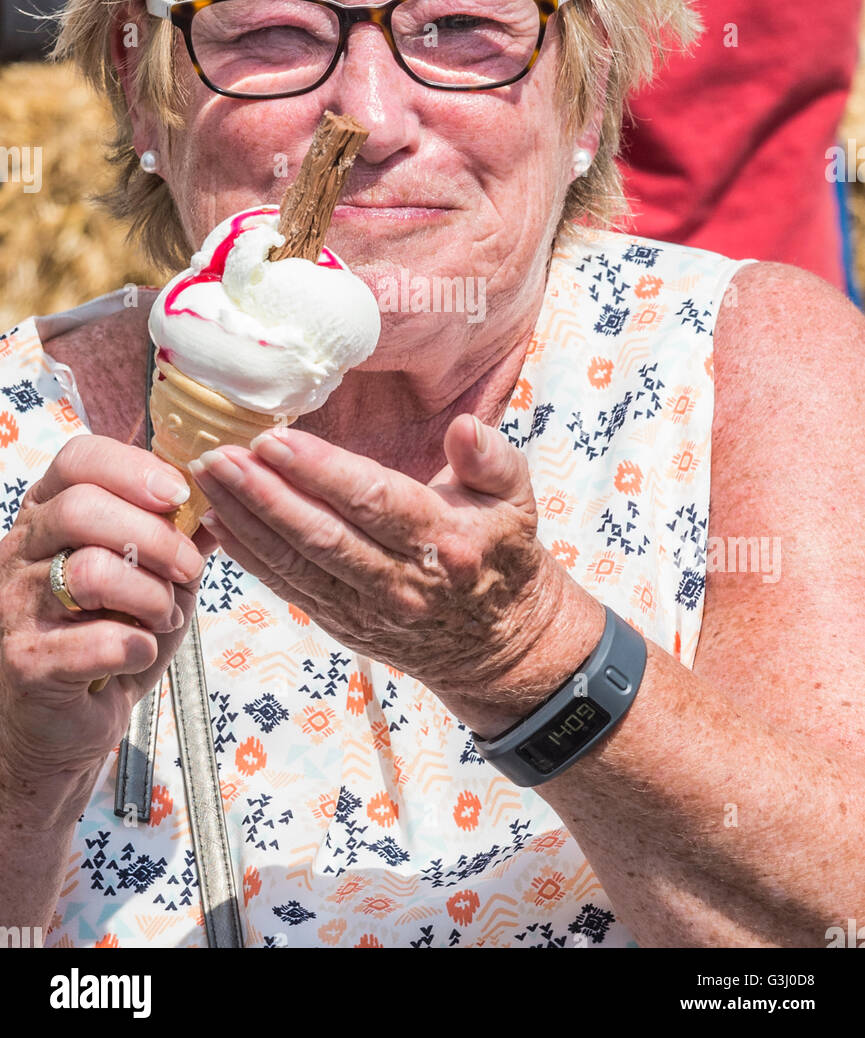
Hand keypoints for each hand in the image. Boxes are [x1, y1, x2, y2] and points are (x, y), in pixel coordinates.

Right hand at [0, 435, 210, 804]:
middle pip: (83, 508)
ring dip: (150, 596)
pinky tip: (140, 652)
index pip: (78, 458)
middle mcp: (21, 551)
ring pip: (92, 571)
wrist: (63, 725)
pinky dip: (138, 646)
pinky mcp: (27, 662)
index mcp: (48, 514)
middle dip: (157, 537)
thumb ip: (180, 534)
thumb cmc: (107, 638)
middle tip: (187, 569)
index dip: (134, 469)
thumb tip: (224, 495)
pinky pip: (97, 641)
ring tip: (164, 617)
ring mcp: (16, 606)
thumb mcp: (151, 575)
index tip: (179, 496)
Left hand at [189, 415, 600, 734]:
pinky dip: (249, 556)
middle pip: (322, 535)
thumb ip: (493, 458)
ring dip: (245, 520)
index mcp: (445, 542)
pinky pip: (289, 587)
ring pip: (296, 563)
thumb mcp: (516, 500)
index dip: (319, 472)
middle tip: (219, 454)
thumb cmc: (500, 553)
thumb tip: (464, 427)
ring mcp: (369, 610)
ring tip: (208, 478)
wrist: (500, 644)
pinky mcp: (344, 624)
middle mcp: (402, 582)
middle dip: (263, 494)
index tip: (273, 440)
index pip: (373, 502)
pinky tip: (218, 522)